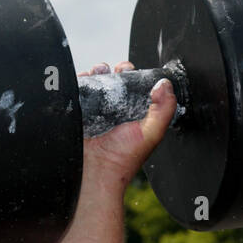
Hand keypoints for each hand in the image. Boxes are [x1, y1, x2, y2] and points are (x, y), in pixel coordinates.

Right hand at [79, 61, 176, 186]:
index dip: (132, 75)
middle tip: (112, 71)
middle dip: (112, 70)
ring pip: (94, 83)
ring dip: (95, 73)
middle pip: (111, 80)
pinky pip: (77, 91)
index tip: (128, 71)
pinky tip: (84, 81)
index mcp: (132, 114)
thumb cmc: (122, 159)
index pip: (133, 86)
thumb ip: (163, 109)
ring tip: (97, 73)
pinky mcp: (77, 113)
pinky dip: (80, 82)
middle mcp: (113, 112)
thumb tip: (165, 84)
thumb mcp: (151, 133)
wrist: (95, 172)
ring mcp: (94, 112)